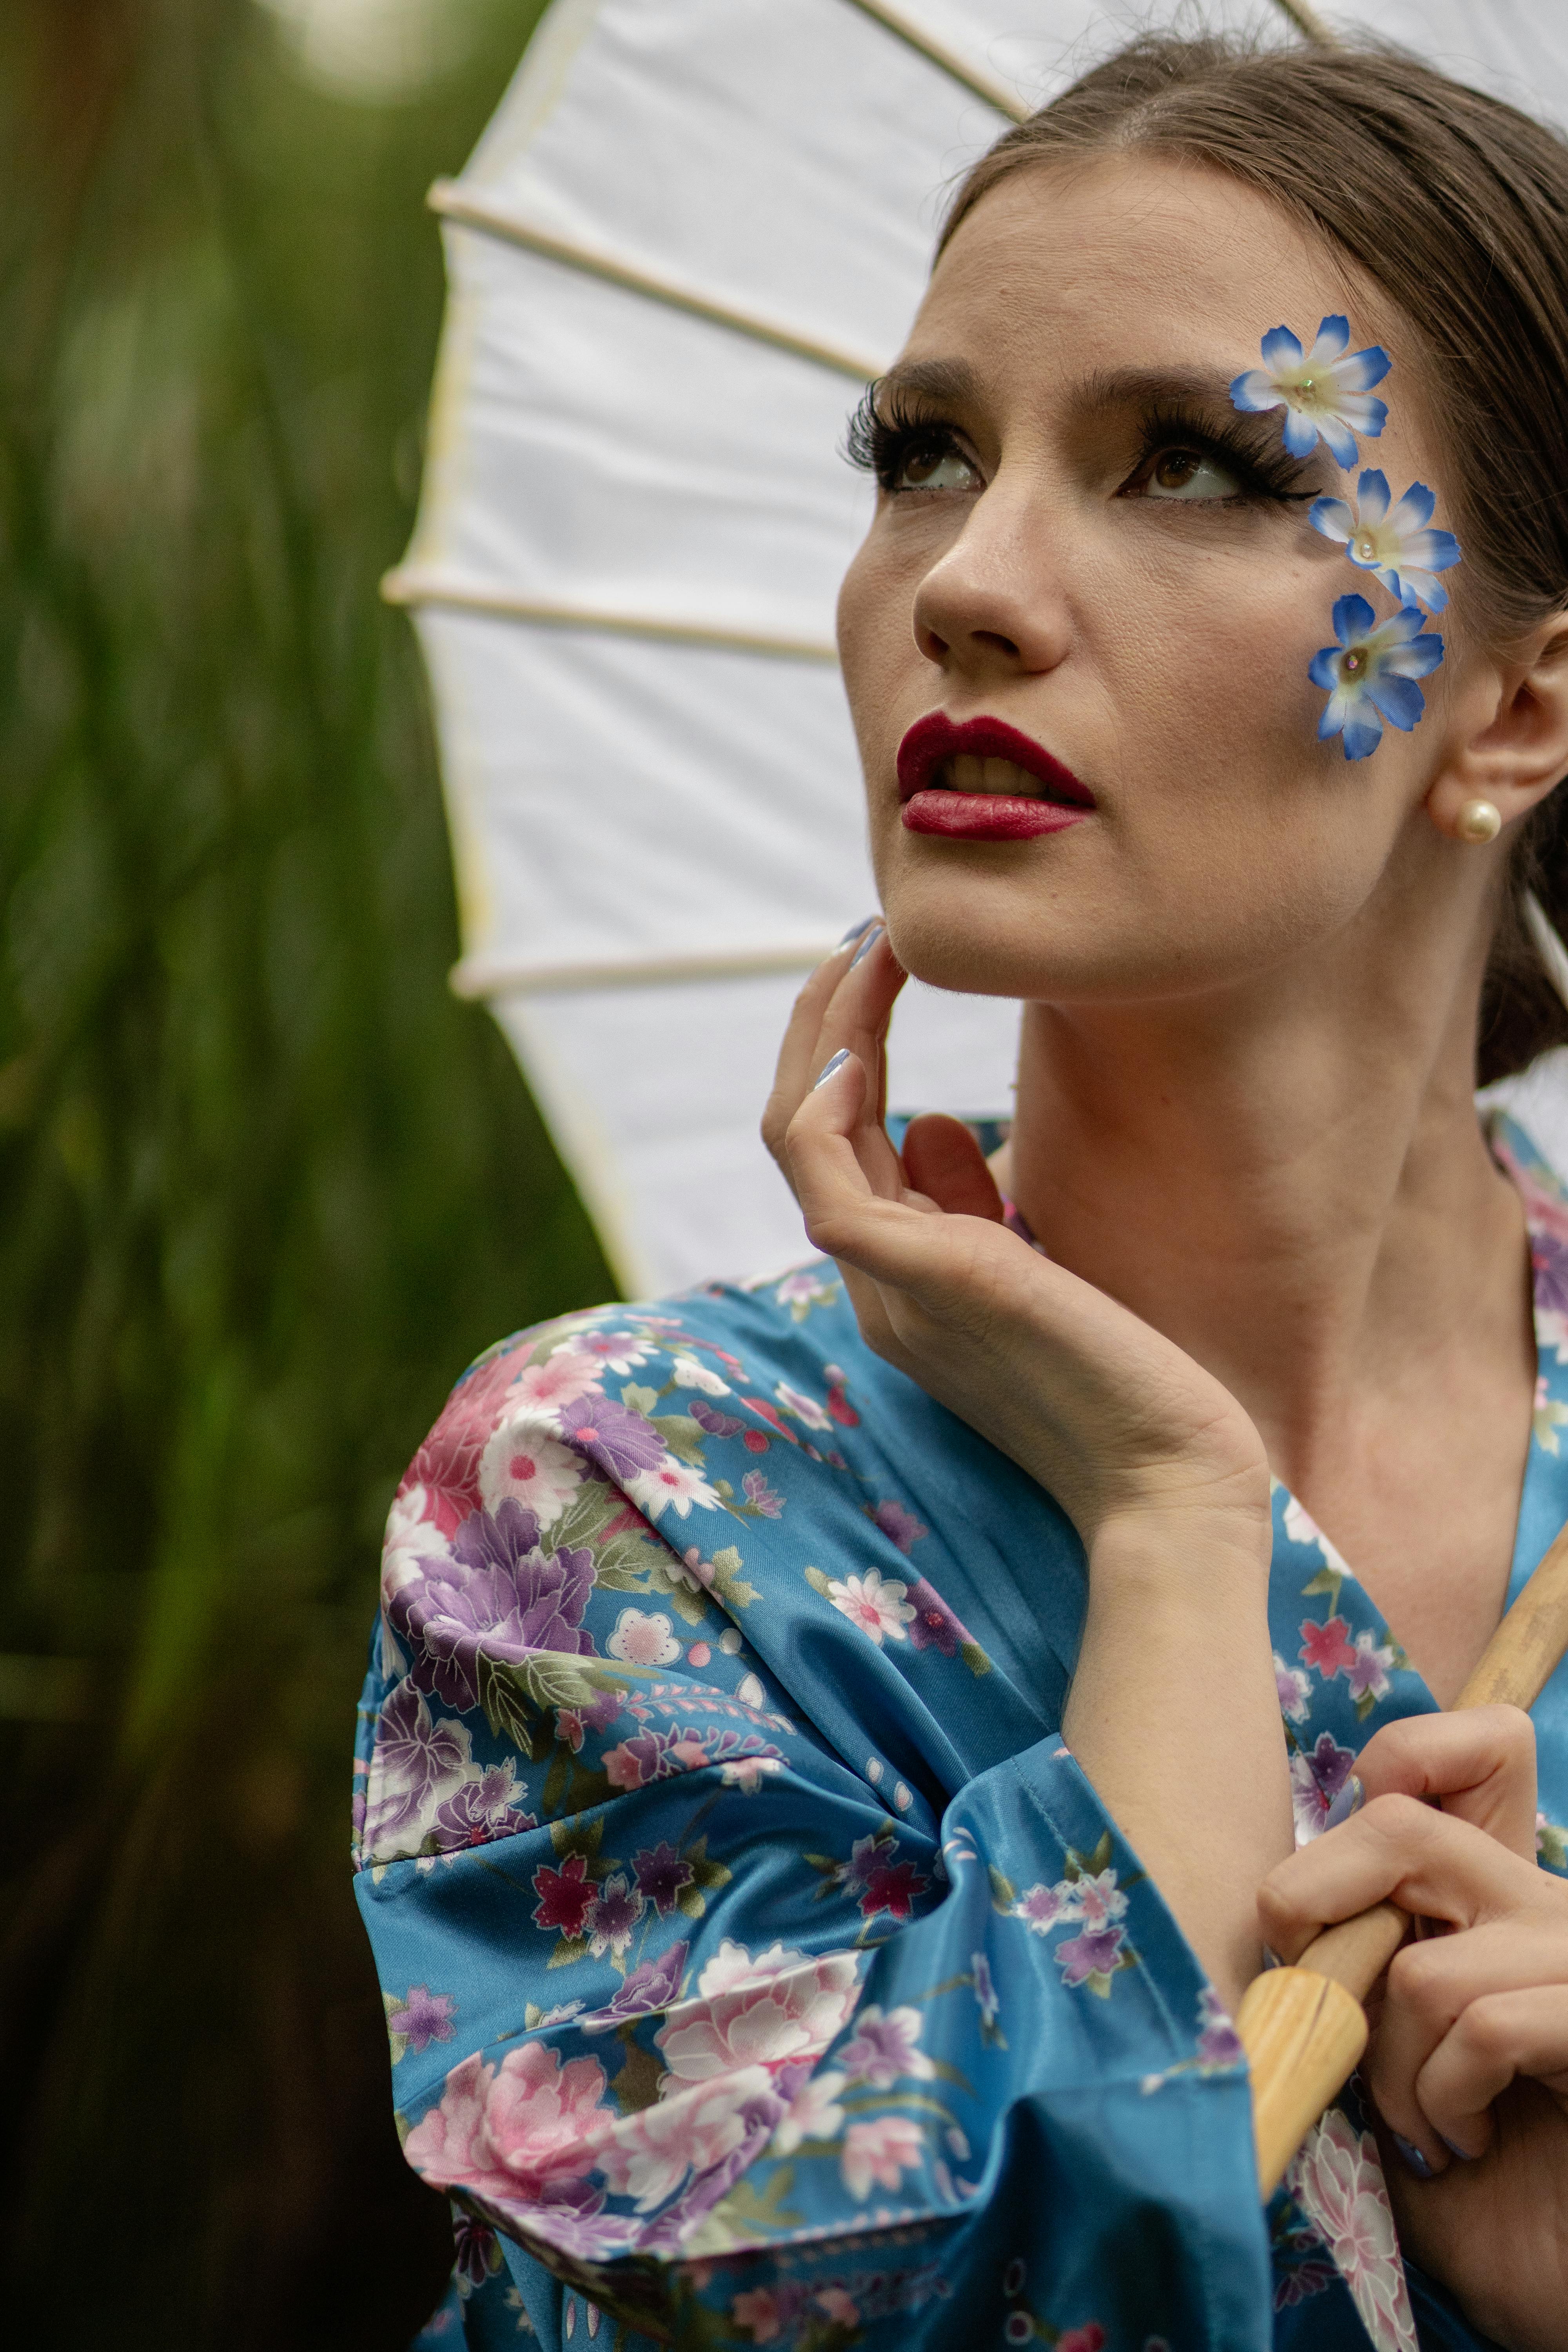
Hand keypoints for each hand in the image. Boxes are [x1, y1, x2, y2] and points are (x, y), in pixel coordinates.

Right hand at [763, 923, 1270, 1557]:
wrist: (1175, 1479)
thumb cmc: (1135, 1381)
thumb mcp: (1048, 1270)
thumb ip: (980, 1205)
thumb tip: (935, 1120)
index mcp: (910, 1283)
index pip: (844, 1148)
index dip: (852, 1051)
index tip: (888, 970)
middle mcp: (882, 1287)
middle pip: (806, 1130)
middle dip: (825, 1022)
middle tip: (868, 935)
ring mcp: (892, 1293)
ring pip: (801, 1139)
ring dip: (826, 1034)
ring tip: (868, 952)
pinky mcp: (924, 1289)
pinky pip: (831, 1186)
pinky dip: (832, 1103)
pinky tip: (866, 1041)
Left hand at [1258, 1707, 1567, 2350]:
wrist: (1546, 2274)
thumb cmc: (1462, 2171)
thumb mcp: (1381, 2054)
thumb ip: (1348, 1976)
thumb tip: (1268, 1929)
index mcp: (1494, 1887)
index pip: (1476, 1742)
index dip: (1398, 1763)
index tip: (1334, 1882)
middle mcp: (1542, 1899)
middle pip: (1400, 1822)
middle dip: (1317, 1913)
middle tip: (1328, 2011)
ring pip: (1421, 1965)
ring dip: (1390, 2068)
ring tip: (1424, 2121)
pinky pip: (1483, 2027)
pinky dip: (1447, 2101)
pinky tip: (1471, 2140)